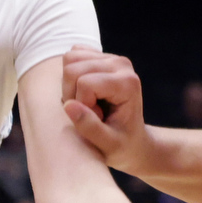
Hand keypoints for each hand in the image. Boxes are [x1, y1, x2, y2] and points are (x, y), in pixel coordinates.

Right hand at [63, 47, 152, 174]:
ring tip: (87, 104)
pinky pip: (71, 56)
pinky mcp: (99, 56)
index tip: (99, 119)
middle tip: (90, 112)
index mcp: (128, 82)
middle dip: (73, 95)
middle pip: (73, 69)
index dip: (83, 105)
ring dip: (69, 86)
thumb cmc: (122, 146)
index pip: (85, 83)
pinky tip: (84, 92)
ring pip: (69, 60)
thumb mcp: (108, 145)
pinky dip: (70, 77)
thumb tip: (68, 105)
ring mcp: (110, 57)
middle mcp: (121, 64)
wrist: (133, 140)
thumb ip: (90, 127)